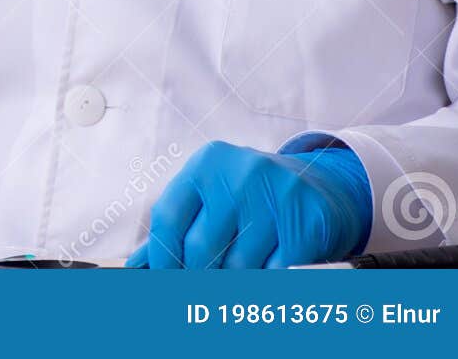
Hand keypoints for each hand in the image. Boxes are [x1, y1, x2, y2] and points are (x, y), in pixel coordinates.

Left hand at [127, 141, 371, 267]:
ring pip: (237, 267)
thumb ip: (176, 226)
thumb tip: (138, 265)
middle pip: (201, 248)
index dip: (160, 257)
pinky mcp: (308, 222)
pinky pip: (274, 274)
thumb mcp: (211, 195)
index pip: (168, 217)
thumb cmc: (251, 194)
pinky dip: (264, 282)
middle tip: (196, 294)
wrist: (319, 186)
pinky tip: (263, 274)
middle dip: (195, 277)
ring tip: (233, 280)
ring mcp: (277, 196)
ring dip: (231, 284)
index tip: (162, 280)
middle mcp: (240, 174)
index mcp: (207, 164)